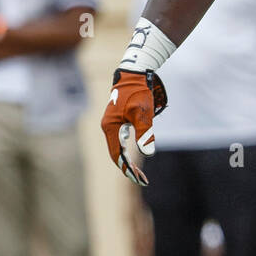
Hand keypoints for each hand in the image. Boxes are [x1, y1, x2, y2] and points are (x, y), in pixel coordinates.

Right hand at [100, 69, 166, 184]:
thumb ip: (144, 134)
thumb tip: (147, 154)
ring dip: (127, 161)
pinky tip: (133, 157)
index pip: (117, 155)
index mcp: (110, 127)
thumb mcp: (143, 114)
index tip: (139, 179)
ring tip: (139, 173)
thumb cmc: (138, 93)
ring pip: (117, 148)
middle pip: (116, 154)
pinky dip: (126, 152)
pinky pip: (119, 141)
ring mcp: (111, 124)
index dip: (127, 169)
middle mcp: (107, 127)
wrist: (134, 75)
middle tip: (142, 180)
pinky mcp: (117, 121)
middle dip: (128, 168)